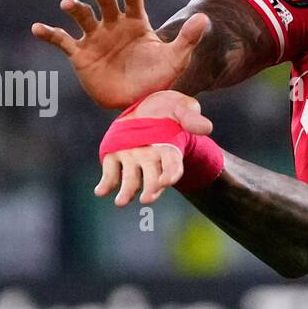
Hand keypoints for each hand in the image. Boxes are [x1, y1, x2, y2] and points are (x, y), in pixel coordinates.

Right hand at [32, 0, 208, 110]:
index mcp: (136, 23)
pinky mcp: (80, 55)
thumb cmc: (158, 77)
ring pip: (83, 18)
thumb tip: (205, 18)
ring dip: (76, 9)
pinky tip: (37, 28)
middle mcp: (113, 26)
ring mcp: (96, 39)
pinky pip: (62, 41)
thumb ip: (187, 39)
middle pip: (106, 3)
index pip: (132, 1)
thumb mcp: (176, 59)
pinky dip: (49, 34)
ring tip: (69, 5)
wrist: (139, 101)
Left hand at [95, 91, 212, 206]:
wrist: (145, 106)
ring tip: (121, 202)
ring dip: (127, 193)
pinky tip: (100, 192)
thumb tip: (207, 128)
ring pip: (131, 181)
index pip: (173, 167)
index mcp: (169, 151)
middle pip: (152, 179)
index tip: (166, 181)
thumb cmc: (168, 109)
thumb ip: (191, 116)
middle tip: (147, 199)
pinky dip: (106, 185)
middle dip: (150, 190)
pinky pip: (110, 174)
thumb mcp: (181, 106)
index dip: (170, 175)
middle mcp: (151, 160)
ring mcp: (133, 160)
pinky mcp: (114, 157)